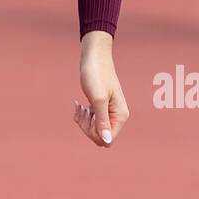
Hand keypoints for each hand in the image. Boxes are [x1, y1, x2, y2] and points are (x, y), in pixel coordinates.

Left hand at [73, 31, 129, 147]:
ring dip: (83, 121)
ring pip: (94, 129)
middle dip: (87, 127)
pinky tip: (78, 104)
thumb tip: (106, 141)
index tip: (87, 117)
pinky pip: (91, 121)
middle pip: (100, 137)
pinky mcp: (101, 107)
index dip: (94, 134)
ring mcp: (109, 112)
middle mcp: (117, 116)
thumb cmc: (96, 75)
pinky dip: (82, 116)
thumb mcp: (98, 99)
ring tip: (79, 106)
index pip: (107, 140)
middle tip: (82, 110)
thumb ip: (102, 121)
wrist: (94, 57)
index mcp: (120, 116)